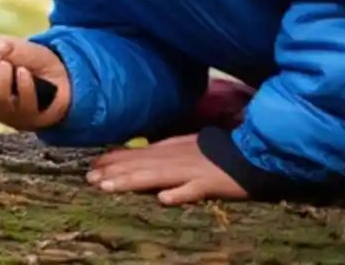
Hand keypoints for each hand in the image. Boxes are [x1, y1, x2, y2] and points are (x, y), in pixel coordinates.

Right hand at [0, 37, 70, 129]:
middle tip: (1, 60)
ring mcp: (10, 115)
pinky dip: (23, 85)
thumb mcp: (11, 46)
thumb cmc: (27, 60)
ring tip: (16, 67)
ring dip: (4, 79)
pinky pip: (24, 105)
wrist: (59, 73)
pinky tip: (26, 74)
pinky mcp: (31, 119)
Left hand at [87, 133, 246, 204]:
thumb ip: (166, 151)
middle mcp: (177, 158)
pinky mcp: (212, 184)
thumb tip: (143, 155)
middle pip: (140, 165)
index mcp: (172, 149)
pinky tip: (163, 199)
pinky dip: (180, 193)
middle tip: (89, 179)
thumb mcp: (188, 146)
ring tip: (108, 187)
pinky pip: (194, 189)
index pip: (137, 154)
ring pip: (157, 176)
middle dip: (113, 172)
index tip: (93, 166)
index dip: (114, 159)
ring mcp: (193, 170)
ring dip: (132, 181)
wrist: (255, 151)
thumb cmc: (221, 151)